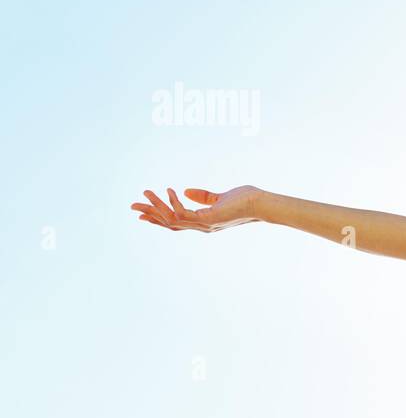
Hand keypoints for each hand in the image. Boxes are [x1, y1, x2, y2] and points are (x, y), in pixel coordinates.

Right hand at [131, 185, 263, 231]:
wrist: (261, 204)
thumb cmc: (245, 200)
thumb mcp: (219, 197)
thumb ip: (203, 197)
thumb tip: (185, 191)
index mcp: (203, 221)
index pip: (176, 223)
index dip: (158, 218)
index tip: (142, 213)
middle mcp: (202, 226)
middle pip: (169, 224)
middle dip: (151, 215)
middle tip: (133, 206)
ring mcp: (205, 224)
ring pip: (172, 219)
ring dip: (157, 207)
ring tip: (146, 193)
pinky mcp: (209, 219)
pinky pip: (184, 214)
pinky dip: (174, 203)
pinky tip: (169, 191)